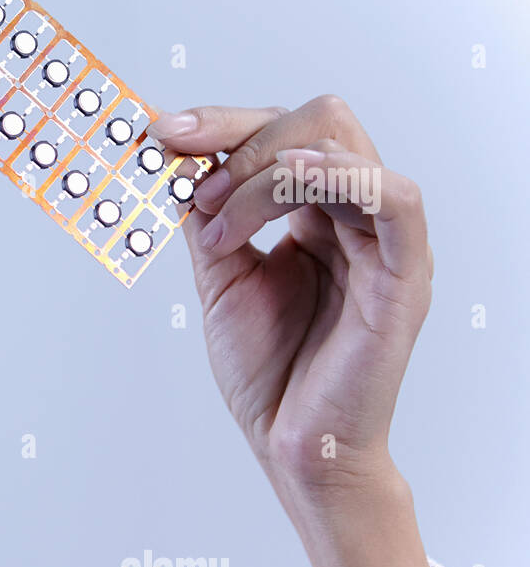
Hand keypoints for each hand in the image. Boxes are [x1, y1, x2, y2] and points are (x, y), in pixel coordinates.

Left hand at [148, 96, 434, 566]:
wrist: (291, 444)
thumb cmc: (270, 372)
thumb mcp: (221, 279)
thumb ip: (208, 219)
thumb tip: (178, 158)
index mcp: (316, 216)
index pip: (282, 134)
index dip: (222, 123)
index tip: (162, 132)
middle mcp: (354, 218)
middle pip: (317, 122)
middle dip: (242, 138)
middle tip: (194, 186)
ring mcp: (382, 242)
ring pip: (340, 149)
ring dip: (264, 172)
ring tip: (218, 226)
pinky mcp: (404, 274)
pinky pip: (396, 197)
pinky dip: (339, 175)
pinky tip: (291, 181)